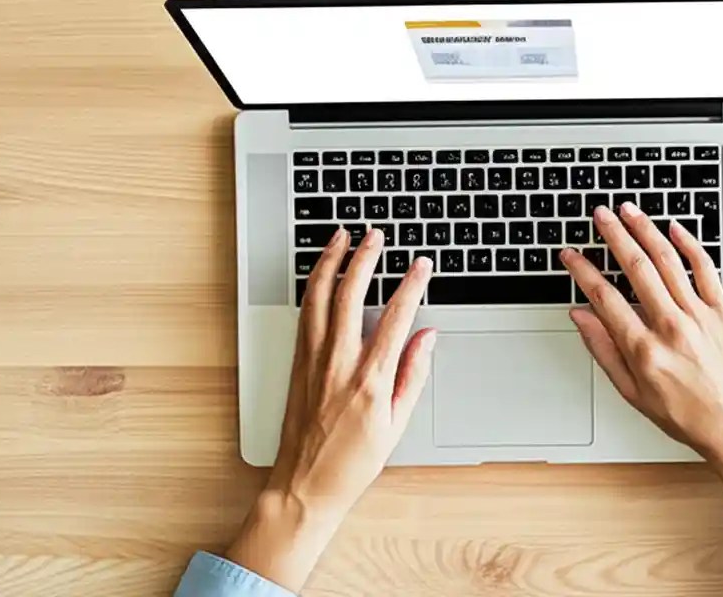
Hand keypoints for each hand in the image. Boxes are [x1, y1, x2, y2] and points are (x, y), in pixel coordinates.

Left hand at [226, 227, 434, 591]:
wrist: (304, 486)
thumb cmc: (351, 463)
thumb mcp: (397, 425)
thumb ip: (412, 375)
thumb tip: (426, 337)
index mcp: (369, 380)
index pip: (396, 317)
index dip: (411, 285)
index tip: (420, 265)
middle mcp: (337, 363)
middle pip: (351, 295)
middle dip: (365, 259)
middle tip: (376, 236)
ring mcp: (312, 360)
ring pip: (320, 297)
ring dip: (331, 262)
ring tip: (341, 237)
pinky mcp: (296, 363)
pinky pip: (305, 314)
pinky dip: (314, 286)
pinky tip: (320, 273)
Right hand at [561, 204, 722, 490]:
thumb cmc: (685, 415)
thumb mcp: (632, 392)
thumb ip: (603, 350)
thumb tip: (580, 317)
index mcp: (644, 350)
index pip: (604, 297)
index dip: (582, 271)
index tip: (570, 255)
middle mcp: (672, 327)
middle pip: (636, 268)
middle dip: (614, 236)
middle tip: (600, 215)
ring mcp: (700, 316)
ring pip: (668, 261)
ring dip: (645, 231)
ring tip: (629, 211)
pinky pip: (704, 269)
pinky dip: (689, 244)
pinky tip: (674, 228)